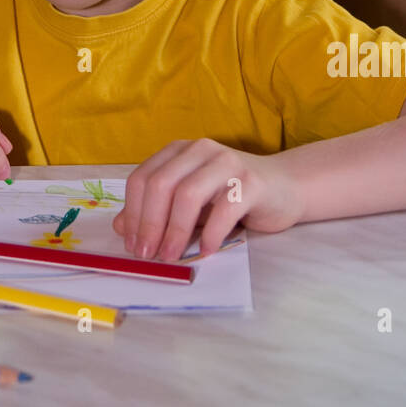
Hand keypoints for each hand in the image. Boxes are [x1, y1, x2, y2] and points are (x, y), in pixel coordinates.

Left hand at [112, 139, 303, 261]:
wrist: (284, 188)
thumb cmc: (230, 197)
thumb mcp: (189, 203)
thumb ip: (157, 211)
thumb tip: (121, 227)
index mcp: (179, 151)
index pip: (143, 178)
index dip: (133, 213)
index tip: (131, 244)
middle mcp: (200, 150)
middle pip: (162, 184)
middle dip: (149, 223)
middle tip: (147, 254)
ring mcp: (227, 162)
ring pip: (189, 194)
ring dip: (175, 231)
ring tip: (172, 256)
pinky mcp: (252, 182)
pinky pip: (224, 208)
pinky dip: (211, 233)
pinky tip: (206, 250)